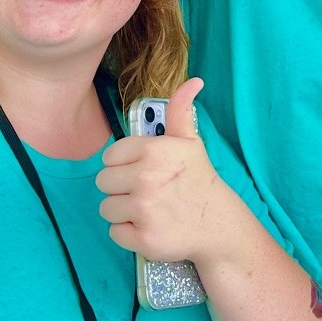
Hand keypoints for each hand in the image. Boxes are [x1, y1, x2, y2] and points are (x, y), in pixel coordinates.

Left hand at [96, 78, 242, 265]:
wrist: (217, 224)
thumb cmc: (198, 179)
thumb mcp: (190, 141)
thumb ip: (180, 111)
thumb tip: (193, 81)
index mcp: (152, 151)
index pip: (110, 157)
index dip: (123, 164)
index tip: (141, 170)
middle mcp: (145, 179)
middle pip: (103, 182)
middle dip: (120, 188)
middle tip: (145, 191)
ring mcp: (143, 210)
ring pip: (106, 208)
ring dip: (123, 211)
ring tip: (146, 209)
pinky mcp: (142, 239)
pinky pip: (114, 232)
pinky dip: (128, 233)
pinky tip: (148, 226)